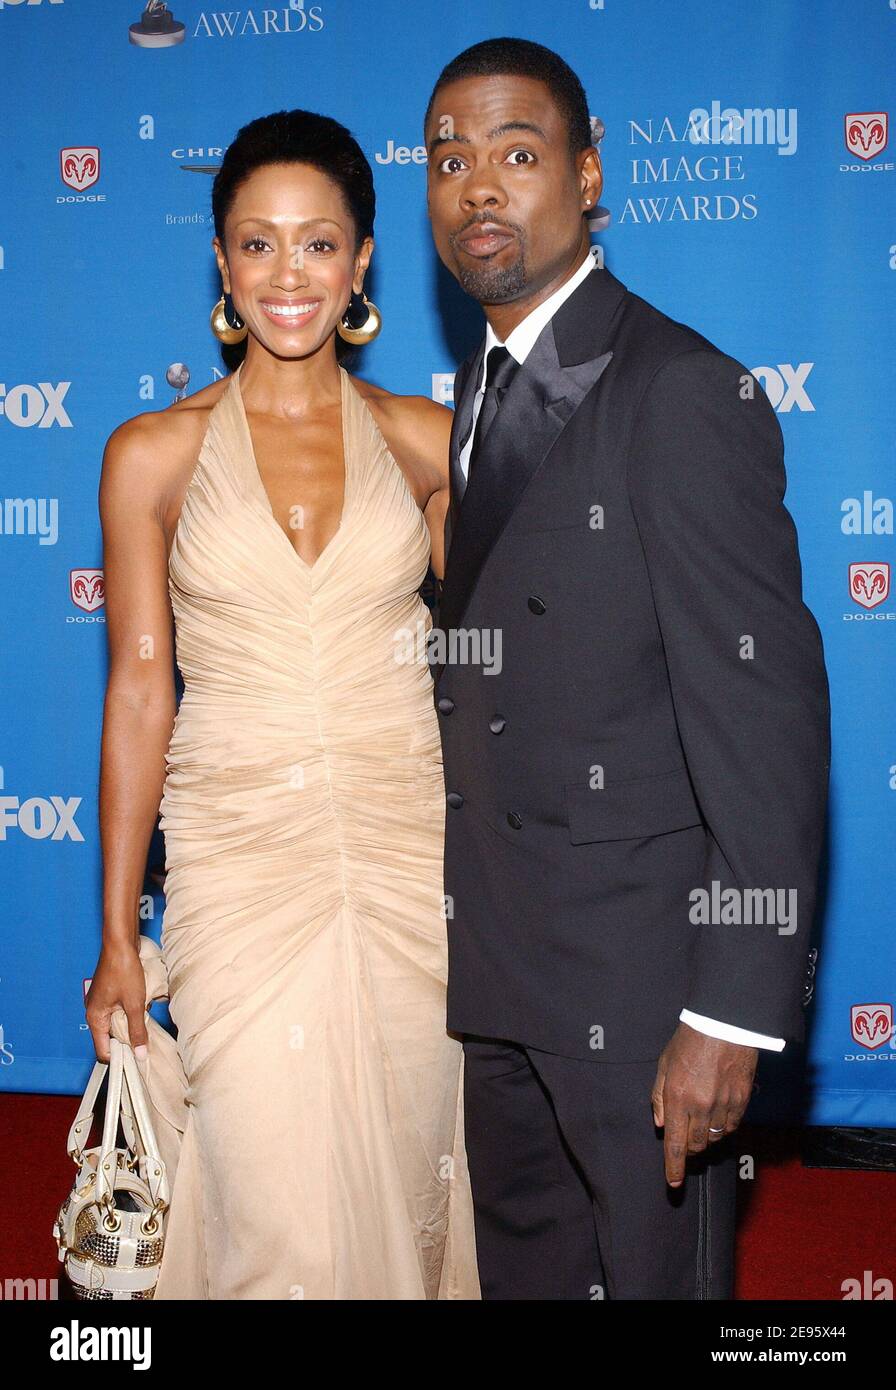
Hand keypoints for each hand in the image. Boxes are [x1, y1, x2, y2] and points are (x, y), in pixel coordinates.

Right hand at [86, 941, 147, 1062]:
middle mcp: (94, 1011)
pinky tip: (143, 1006)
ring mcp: (101, 1002)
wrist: (121, 943)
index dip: (120, 1056)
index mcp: (95, 1018)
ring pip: (116, 1023)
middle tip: (145, 1040)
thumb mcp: (135, 1004)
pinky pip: (119, 1010)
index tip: (136, 1058)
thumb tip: (139, 1054)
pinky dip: (130, 1011)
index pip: (103, 1050)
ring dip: (131, 1023)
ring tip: (145, 1019)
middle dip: (128, 1039)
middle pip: (110, 1037)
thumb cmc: (124, 971)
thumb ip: (137, 1031)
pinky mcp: (109, 993)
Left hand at [651, 1022, 756, 1186]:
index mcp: (678, 1097)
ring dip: (705, 1138)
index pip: (675, 1145)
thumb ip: (660, 1097)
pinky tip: (718, 1117)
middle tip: (685, 1141)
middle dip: (689, 1149)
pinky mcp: (742, 1101)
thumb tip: (662, 1126)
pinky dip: (723, 1128)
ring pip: (714, 1138)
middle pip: (696, 1146)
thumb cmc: (690, 1040)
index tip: (673, 1184)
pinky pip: (732, 1127)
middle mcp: (701, 1106)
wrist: (725, 1024)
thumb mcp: (665, 1064)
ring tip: (701, 1122)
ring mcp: (724, 1105)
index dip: (674, 1168)